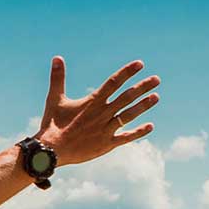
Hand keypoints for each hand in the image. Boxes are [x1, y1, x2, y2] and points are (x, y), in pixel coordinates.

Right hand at [34, 57, 159, 166]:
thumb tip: (57, 57)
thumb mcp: (54, 98)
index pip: (113, 82)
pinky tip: (150, 126)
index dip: (127, 72)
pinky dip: (138, 132)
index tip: (140, 64)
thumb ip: (58, 78)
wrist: (52, 150)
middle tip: (157, 79)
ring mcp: (105, 129)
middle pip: (126, 97)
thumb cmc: (52, 124)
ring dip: (143, 106)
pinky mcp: (106, 144)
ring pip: (129, 115)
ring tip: (156, 97)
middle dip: (142, 87)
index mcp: (92, 102)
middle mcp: (102, 113)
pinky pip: (126, 137)